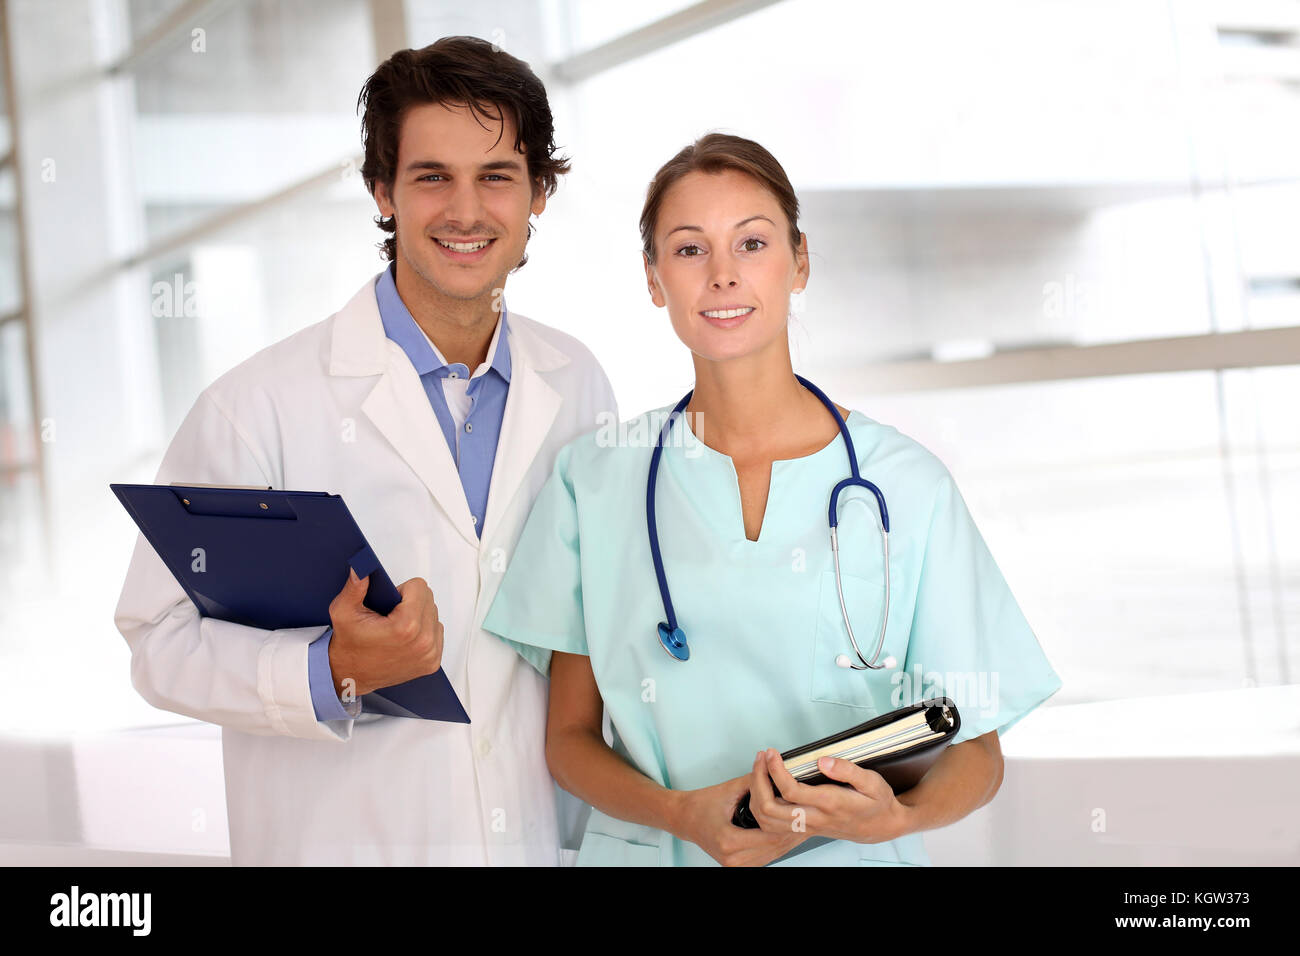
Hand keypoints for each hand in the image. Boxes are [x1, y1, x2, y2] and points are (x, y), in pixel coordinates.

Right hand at [327, 570, 443, 698]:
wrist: (351, 676)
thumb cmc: (348, 646)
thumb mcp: (343, 612)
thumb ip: (355, 587)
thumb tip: (362, 567)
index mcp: (406, 627)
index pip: (420, 587)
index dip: (401, 590)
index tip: (390, 603)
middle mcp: (423, 642)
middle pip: (429, 599)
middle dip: (411, 602)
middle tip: (391, 615)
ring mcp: (430, 654)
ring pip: (434, 615)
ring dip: (419, 616)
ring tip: (397, 627)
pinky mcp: (432, 662)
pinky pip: (436, 632)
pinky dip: (423, 631)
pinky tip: (405, 638)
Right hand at [669, 752, 809, 866]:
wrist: (684, 818)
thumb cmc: (700, 806)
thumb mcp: (729, 789)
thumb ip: (755, 780)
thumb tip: (775, 771)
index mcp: (729, 841)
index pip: (771, 832)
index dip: (788, 818)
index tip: (798, 805)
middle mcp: (733, 859)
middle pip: (776, 845)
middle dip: (792, 827)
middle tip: (806, 811)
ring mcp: (737, 865)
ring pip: (775, 853)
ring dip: (789, 837)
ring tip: (800, 819)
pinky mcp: (741, 865)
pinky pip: (768, 856)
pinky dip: (778, 843)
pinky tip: (786, 830)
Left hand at [748, 747, 909, 844]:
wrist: (882, 826)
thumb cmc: (877, 803)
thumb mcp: (872, 782)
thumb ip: (848, 770)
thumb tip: (823, 760)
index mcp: (830, 804)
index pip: (791, 791)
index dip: (776, 771)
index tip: (772, 753)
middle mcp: (815, 818)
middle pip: (771, 808)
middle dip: (759, 780)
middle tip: (761, 758)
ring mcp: (808, 826)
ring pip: (767, 820)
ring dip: (757, 793)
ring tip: (759, 768)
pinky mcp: (805, 828)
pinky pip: (773, 825)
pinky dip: (761, 807)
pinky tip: (764, 787)